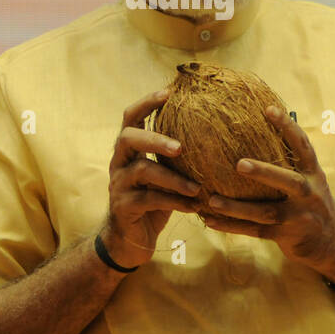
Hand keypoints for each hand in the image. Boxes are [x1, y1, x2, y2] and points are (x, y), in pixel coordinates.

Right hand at [99, 89, 202, 269]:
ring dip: (173, 178)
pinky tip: (195, 207)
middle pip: (128, 138)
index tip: (169, 92)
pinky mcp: (124, 207)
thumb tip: (216, 132)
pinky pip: (149, 200)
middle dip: (155, 138)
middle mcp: (119, 162)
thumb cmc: (153, 201)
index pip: (130, 116)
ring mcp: (118, 185)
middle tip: (181, 147)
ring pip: (142, 171)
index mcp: (129, 149)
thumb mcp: (163, 175)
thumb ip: (175, 157)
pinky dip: (174, 202)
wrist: (129, 241)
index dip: (147, 102)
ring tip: (197, 187)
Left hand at [195, 104, 334, 277]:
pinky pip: (255, 231)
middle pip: (288, 182)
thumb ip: (290, 162)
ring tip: (211, 200)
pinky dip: (231, 226)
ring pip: (265, 212)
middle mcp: (309, 194)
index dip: (288, 126)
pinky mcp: (286, 237)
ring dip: (237, 207)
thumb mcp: (311, 180)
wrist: (334, 242)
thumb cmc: (312, 202)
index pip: (303, 146)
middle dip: (264, 172)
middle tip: (239, 164)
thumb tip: (256, 129)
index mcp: (314, 174)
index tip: (269, 109)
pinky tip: (210, 220)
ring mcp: (298, 218)